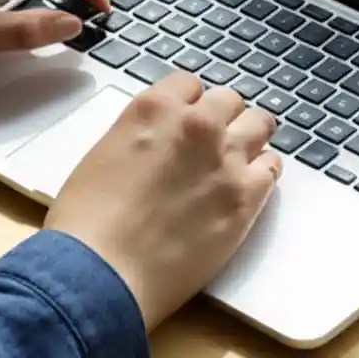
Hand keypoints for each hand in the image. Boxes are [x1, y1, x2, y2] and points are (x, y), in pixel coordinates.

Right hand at [44, 73, 281, 329]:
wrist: (102, 272)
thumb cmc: (86, 222)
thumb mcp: (104, 154)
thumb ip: (140, 136)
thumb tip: (157, 145)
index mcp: (155, 109)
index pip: (189, 84)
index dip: (187, 104)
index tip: (184, 121)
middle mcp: (197, 124)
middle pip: (228, 100)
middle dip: (220, 118)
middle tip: (210, 144)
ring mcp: (227, 158)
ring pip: (260, 124)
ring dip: (249, 137)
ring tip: (238, 159)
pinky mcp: (246, 196)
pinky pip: (272, 167)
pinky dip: (262, 172)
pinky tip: (248, 186)